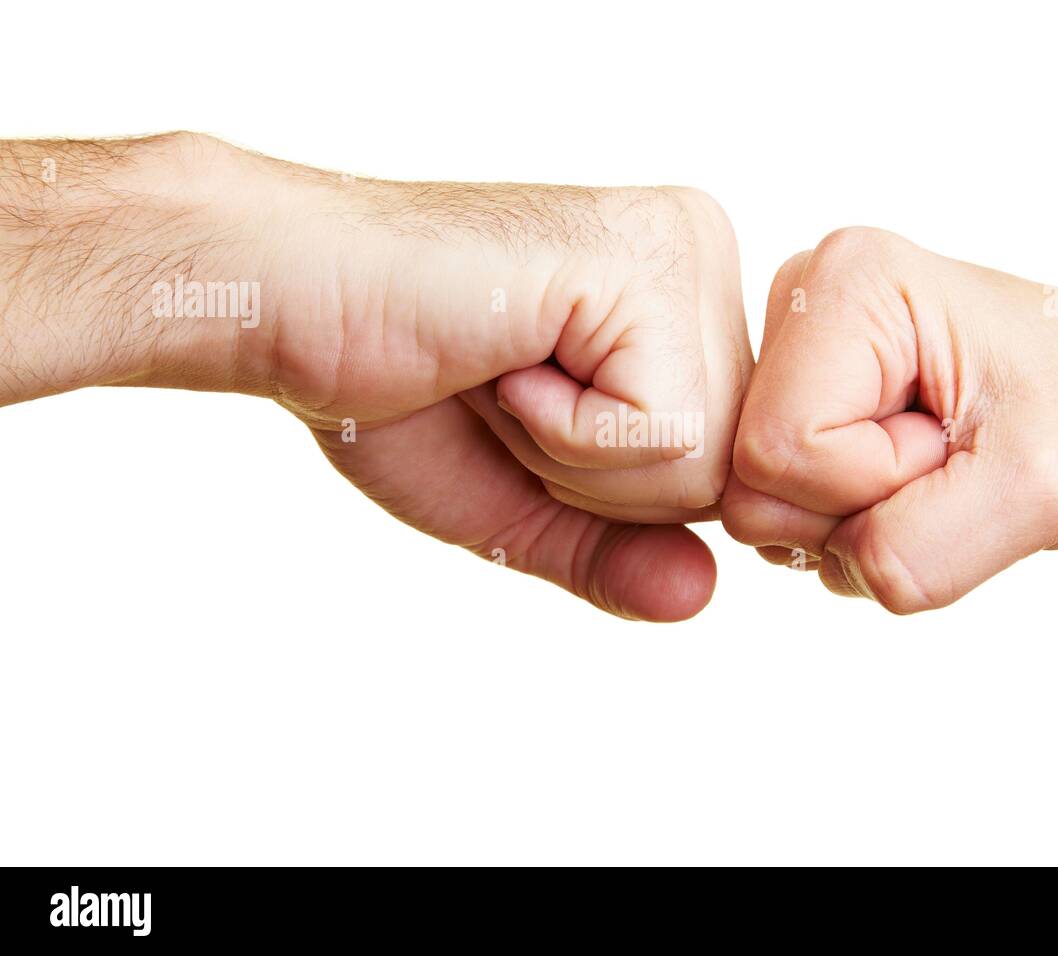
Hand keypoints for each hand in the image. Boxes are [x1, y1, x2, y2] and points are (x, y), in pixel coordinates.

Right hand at [0, 134, 750, 619]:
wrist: (289, 303)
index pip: (720, 474)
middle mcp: (701, 255)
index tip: (522, 404)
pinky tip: (503, 359)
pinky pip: (663, 431)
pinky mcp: (643, 261)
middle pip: (721, 475)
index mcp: (685, 301)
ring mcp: (681, 248)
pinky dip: (561, 431)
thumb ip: (615, 550)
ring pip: (701, 467)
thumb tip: (701, 594)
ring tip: (502, 369)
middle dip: (594, 479)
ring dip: (571, 456)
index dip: (607, 491)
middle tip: (505, 387)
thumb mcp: (525, 499)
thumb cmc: (396, 393)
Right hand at [722, 227, 1057, 611]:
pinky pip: (788, 513)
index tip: (955, 443)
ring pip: (767, 509)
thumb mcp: (1034, 490)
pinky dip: (861, 522)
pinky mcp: (803, 402)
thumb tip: (827, 567)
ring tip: (941, 463)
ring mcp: (795, 357)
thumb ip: (911, 552)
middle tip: (949, 458)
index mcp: (844, 283)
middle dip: (862, 508)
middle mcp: (800, 304)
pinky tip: (919, 473)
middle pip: (756, 484)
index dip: (872, 482)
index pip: (780, 450)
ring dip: (864, 521)